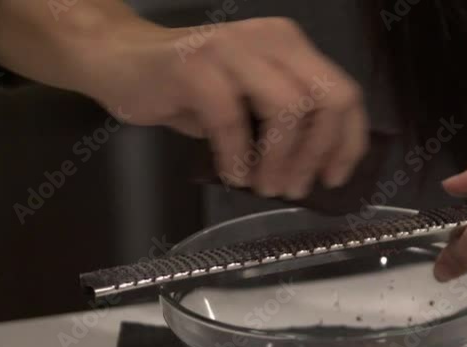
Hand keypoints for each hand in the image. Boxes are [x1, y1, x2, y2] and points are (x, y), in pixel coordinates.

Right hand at [78, 17, 368, 198]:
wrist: (119, 60)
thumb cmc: (186, 88)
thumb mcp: (248, 102)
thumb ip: (284, 123)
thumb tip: (316, 169)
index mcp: (290, 46)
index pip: (344, 93)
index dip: (347, 142)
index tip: (333, 178)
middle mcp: (270, 39)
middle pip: (326, 100)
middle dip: (316, 153)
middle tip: (294, 187)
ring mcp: (233, 49)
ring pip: (288, 108)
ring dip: (280, 159)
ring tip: (264, 186)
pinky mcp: (195, 66)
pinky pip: (232, 120)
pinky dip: (236, 157)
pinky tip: (232, 174)